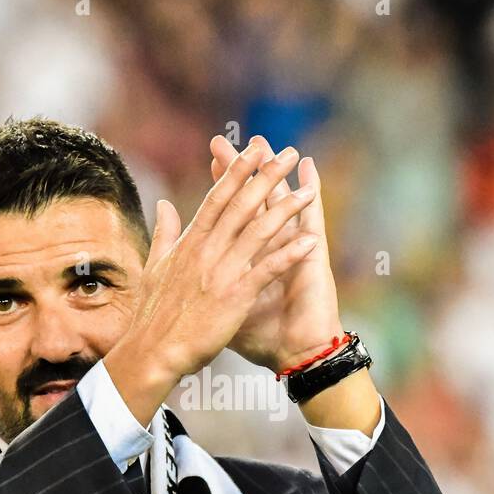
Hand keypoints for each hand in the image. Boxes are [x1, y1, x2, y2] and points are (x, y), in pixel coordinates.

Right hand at [104, 141, 319, 425]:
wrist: (152, 352)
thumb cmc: (153, 315)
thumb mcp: (155, 267)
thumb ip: (164, 233)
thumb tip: (163, 203)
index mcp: (190, 243)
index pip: (217, 198)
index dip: (237, 172)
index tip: (254, 150)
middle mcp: (206, 251)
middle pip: (241, 205)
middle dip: (266, 177)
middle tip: (288, 153)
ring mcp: (221, 273)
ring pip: (258, 232)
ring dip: (285, 210)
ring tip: (308, 192)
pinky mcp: (234, 297)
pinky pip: (267, 270)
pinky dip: (289, 254)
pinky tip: (310, 242)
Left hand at [209, 134, 344, 372]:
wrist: (294, 355)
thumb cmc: (262, 337)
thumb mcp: (223, 307)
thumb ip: (207, 284)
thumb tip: (182, 271)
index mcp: (246, 257)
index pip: (232, 212)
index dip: (224, 184)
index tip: (213, 155)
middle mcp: (269, 248)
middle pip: (254, 200)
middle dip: (245, 170)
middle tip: (237, 139)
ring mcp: (291, 251)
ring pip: (282, 204)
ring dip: (277, 174)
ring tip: (273, 145)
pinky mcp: (310, 260)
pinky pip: (312, 223)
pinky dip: (311, 198)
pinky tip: (311, 174)